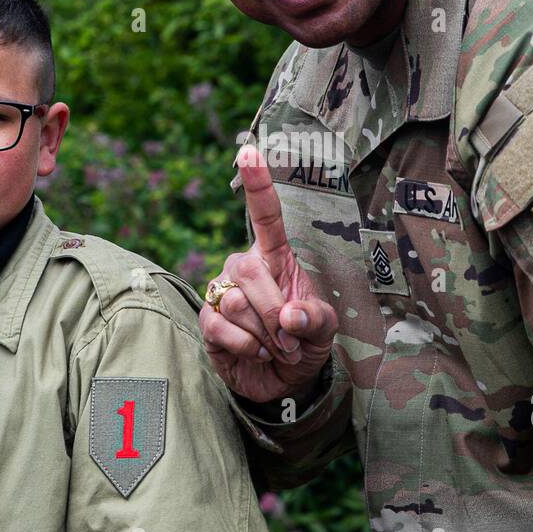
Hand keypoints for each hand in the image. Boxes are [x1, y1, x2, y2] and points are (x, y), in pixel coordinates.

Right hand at [200, 145, 338, 404]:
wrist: (283, 381)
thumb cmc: (304, 342)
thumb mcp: (324, 329)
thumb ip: (314, 319)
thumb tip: (290, 315)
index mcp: (275, 257)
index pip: (265, 216)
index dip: (257, 184)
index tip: (249, 151)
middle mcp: (244, 267)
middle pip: (249, 269)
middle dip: (274, 309)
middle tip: (290, 338)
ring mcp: (222, 292)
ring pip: (235, 300)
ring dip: (264, 332)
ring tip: (275, 346)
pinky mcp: (208, 320)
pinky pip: (220, 325)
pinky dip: (245, 345)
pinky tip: (254, 351)